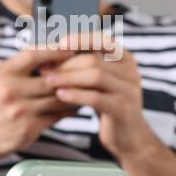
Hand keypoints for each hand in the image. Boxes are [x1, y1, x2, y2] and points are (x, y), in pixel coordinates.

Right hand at [0, 46, 81, 156]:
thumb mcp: (4, 77)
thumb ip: (26, 64)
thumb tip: (57, 49)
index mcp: (5, 72)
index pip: (33, 55)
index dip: (55, 51)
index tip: (72, 48)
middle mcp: (11, 90)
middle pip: (51, 79)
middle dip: (72, 75)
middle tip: (89, 69)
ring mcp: (20, 110)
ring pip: (58, 98)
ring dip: (75, 93)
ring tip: (88, 87)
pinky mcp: (29, 128)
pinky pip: (57, 115)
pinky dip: (69, 109)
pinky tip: (77, 104)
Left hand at [40, 33, 163, 160]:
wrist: (128, 136)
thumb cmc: (107, 104)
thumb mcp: (99, 82)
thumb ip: (82, 67)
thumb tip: (49, 55)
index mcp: (126, 60)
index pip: (103, 40)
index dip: (81, 39)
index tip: (59, 43)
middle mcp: (131, 72)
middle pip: (94, 60)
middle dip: (66, 64)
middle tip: (44, 68)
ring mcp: (129, 91)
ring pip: (95, 76)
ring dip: (68, 78)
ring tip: (48, 81)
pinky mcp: (122, 110)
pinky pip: (95, 98)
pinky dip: (75, 95)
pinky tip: (60, 95)